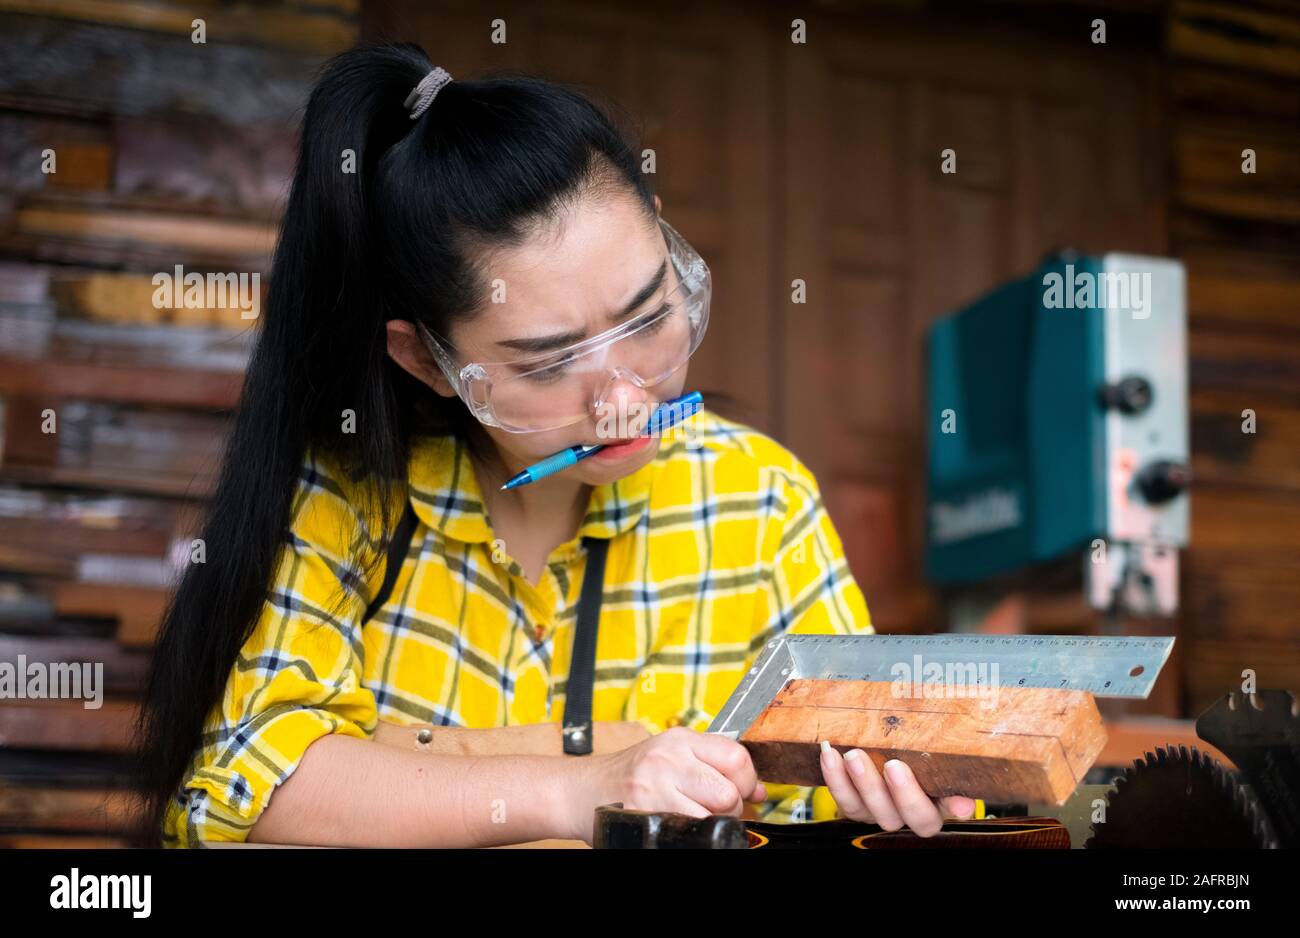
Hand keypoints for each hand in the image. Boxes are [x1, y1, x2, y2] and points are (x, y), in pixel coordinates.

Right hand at [565, 727, 767, 843]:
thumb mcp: (670, 754)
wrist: (583, 791)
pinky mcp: (645, 814)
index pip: (736, 757)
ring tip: (693, 817)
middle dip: (730, 808)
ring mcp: (654, 788)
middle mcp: (668, 759)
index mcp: (680, 739)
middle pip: (728, 792)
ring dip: (710, 824)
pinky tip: (679, 827)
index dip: (749, 781)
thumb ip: (714, 764)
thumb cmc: (631, 775)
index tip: (747, 792)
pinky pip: (689, 833)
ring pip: (712, 817)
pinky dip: (691, 835)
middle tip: (715, 810)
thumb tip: (759, 791)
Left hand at [819, 740, 976, 837]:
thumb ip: (946, 765)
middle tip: (894, 765)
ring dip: (862, 784)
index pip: (948, 809)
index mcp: (935, 801)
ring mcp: (878, 811)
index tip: (961, 802)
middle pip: (908, 818)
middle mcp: (906, 813)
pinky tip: (830, 754)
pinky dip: (835, 777)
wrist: (877, 743)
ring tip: (854, 756)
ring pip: (870, 811)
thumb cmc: (912, 746)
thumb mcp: (931, 752)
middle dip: (902, 795)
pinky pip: (844, 799)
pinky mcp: (854, 806)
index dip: (952, 809)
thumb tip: (965, 801)